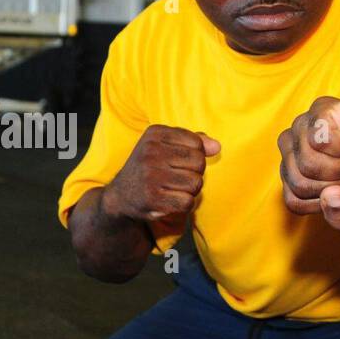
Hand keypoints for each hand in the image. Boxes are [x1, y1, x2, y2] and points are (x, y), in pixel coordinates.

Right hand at [104, 125, 221, 222]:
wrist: (122, 195)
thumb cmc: (151, 167)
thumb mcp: (166, 146)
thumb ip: (194, 141)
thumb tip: (217, 147)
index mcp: (155, 134)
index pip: (197, 144)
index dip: (195, 156)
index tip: (178, 162)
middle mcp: (150, 152)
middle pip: (199, 163)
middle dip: (194, 173)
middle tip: (176, 178)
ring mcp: (150, 175)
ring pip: (196, 183)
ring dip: (189, 190)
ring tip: (173, 188)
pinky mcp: (152, 198)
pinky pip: (188, 202)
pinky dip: (183, 204)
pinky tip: (170, 200)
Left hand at [278, 96, 339, 229]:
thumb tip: (330, 197)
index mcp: (294, 173)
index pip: (293, 201)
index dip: (324, 203)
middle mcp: (293, 148)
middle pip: (300, 182)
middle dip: (335, 184)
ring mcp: (304, 126)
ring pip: (307, 161)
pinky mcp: (322, 109)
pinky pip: (318, 137)